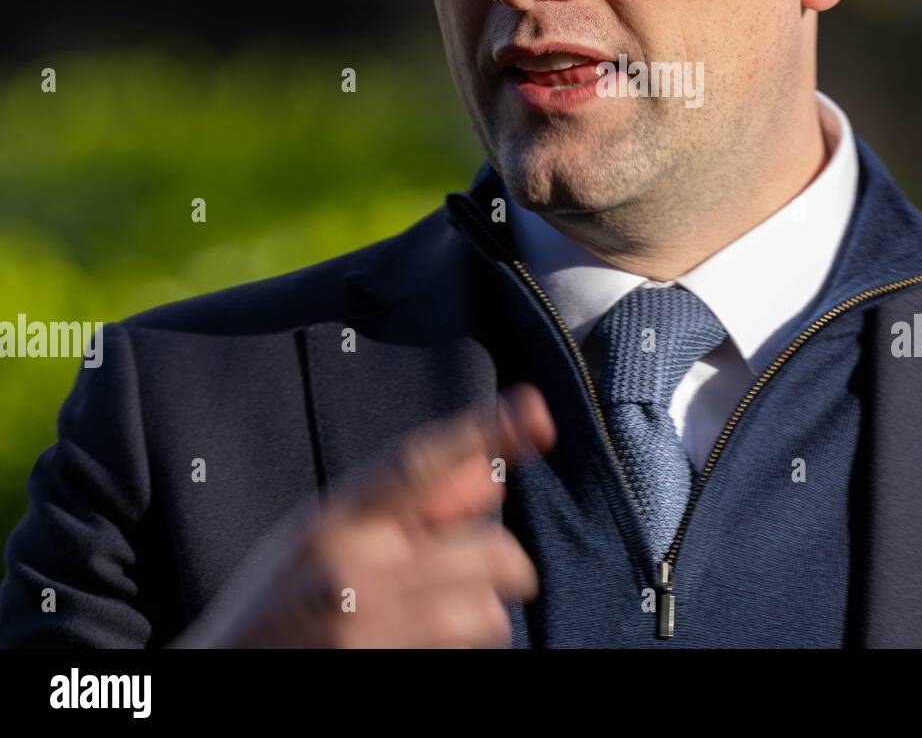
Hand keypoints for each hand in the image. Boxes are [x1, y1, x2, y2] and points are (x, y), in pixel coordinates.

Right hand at [169, 383, 555, 647]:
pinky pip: (465, 656)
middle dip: (502, 565)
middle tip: (485, 577)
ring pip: (488, 612)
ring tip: (446, 622)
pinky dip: (462, 651)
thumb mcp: (324, 542)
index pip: (418, 462)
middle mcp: (349, 568)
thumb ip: (407, 506)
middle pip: (488, 548)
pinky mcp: (378, 674)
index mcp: (334, 519)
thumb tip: (492, 474)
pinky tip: (423, 650)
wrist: (206, 692)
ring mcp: (363, 629)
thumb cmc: (274, 613)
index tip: (536, 409)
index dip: (482, 430)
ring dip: (484, 617)